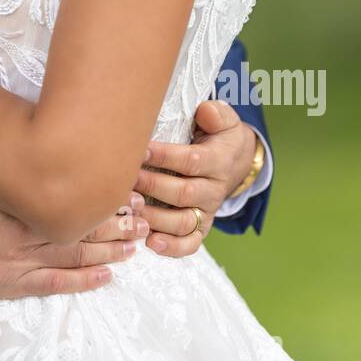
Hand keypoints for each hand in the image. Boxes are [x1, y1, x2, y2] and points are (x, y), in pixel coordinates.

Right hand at [0, 175, 149, 298]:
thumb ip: (11, 164)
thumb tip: (42, 141)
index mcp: (21, 198)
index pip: (73, 194)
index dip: (104, 192)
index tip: (129, 187)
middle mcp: (27, 228)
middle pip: (82, 224)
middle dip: (116, 221)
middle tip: (144, 216)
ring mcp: (22, 259)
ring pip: (75, 254)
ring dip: (109, 249)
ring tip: (136, 244)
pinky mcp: (13, 283)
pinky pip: (54, 283)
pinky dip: (83, 281)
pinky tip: (106, 276)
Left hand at [128, 100, 260, 256]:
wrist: (234, 160)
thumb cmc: (217, 134)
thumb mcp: (224, 119)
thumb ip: (216, 114)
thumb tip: (205, 112)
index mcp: (217, 160)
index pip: (191, 161)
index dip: (165, 157)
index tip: (139, 152)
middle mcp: (213, 189)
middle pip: (184, 193)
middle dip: (152, 187)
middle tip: (126, 180)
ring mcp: (206, 211)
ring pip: (183, 222)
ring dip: (155, 219)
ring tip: (131, 210)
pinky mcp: (200, 227)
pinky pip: (190, 244)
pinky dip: (172, 248)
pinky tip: (150, 243)